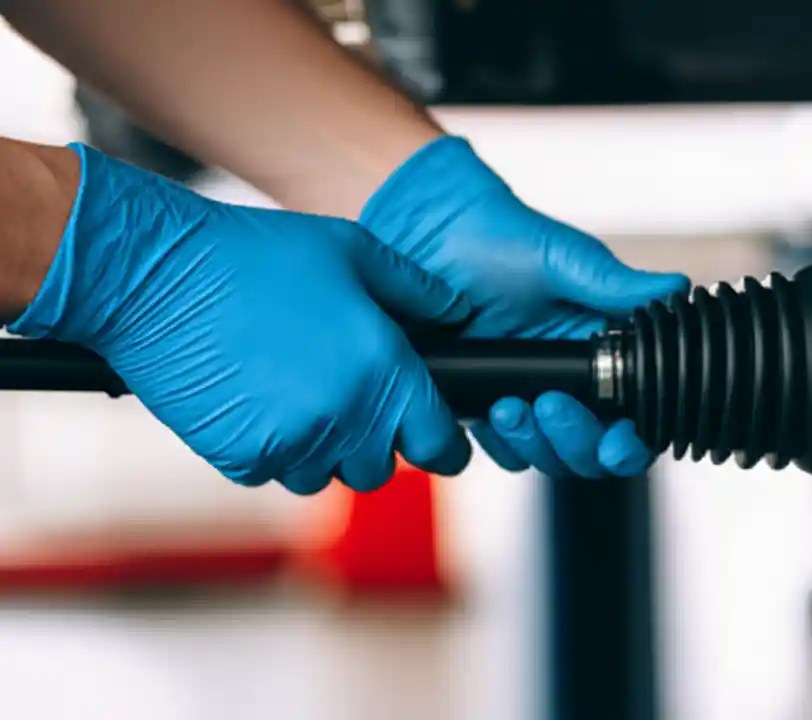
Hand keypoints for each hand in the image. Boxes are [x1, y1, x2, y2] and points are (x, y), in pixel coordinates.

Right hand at [9, 144, 471, 493]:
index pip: (439, 446)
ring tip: (291, 391)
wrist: (154, 275)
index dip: (442, 447)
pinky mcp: (240, 458)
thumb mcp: (353, 251)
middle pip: (379, 469)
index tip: (434, 442)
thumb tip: (459, 312)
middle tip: (344, 397)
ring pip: (324, 476)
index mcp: (386, 370)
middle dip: (371, 443)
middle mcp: (346, 416)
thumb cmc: (254, 255)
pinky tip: (252, 399)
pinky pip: (270, 472)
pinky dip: (266, 448)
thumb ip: (417, 288)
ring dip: (318, 449)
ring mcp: (292, 443)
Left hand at [360, 137, 688, 477]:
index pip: (631, 414)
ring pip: (543, 455)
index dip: (632, 439)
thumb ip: (616, 285)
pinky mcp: (474, 404)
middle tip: (554, 406)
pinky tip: (486, 410)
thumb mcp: (560, 256)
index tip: (620, 437)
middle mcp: (563, 379)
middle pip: (589, 449)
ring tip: (510, 406)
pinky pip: (494, 448)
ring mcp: (519, 394)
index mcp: (595, 347)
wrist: (418, 232)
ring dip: (535, 442)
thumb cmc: (492, 235)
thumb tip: (678, 290)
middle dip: (578, 441)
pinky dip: (497, 441)